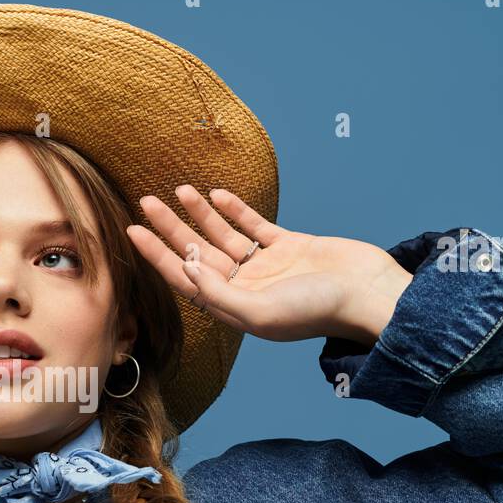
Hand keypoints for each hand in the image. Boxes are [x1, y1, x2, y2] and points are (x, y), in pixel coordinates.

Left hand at [125, 185, 412, 345]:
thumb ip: (220, 295)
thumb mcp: (260, 312)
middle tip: (145, 202)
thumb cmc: (318, 311)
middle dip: (171, 229)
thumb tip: (187, 269)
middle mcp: (246, 289)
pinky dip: (235, 210)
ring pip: (223, 237)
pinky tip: (215, 194)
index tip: (133, 231)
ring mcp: (268, 267)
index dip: (157, 255)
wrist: (369, 294)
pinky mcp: (291, 247)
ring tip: (178, 189)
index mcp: (235, 309)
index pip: (185, 278)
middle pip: (198, 254)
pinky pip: (254, 226)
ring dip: (200, 215)